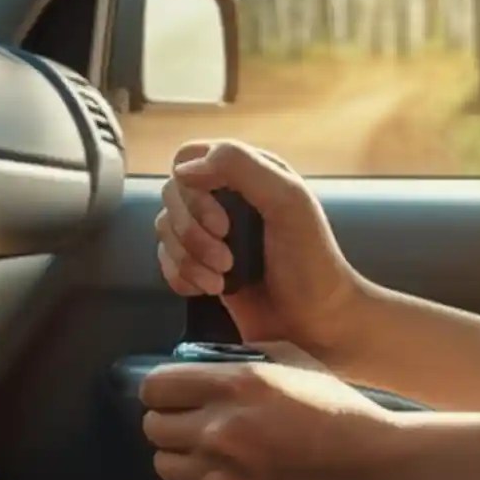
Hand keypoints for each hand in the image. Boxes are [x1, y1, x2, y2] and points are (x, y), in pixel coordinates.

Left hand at [139, 358, 402, 479]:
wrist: (383, 474)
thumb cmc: (343, 414)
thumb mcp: (296, 363)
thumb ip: (241, 360)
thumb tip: (197, 366)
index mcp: (237, 384)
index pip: (156, 386)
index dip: (167, 392)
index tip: (182, 399)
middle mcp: (221, 430)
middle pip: (154, 428)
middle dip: (175, 426)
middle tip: (203, 432)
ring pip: (164, 468)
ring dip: (186, 464)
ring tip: (219, 464)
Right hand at [155, 140, 367, 355]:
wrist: (314, 322)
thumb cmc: (310, 261)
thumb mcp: (288, 202)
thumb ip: (241, 168)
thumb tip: (183, 170)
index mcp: (247, 173)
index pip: (189, 157)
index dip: (192, 188)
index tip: (220, 222)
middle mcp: (225, 198)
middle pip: (171, 195)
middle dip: (192, 232)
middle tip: (227, 259)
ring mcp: (210, 234)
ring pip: (165, 230)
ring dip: (189, 259)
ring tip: (223, 279)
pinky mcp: (201, 266)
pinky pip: (166, 262)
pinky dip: (183, 278)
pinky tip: (212, 289)